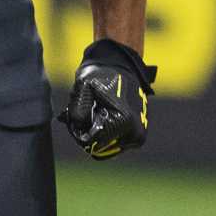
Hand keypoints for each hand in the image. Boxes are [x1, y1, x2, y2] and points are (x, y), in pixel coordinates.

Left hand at [58, 38, 153, 158]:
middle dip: (90, 133)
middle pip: (99, 147)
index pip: (91, 143)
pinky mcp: (138, 137)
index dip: (80, 131)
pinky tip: (107, 115)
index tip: (82, 113)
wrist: (122, 67)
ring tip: (99, 111)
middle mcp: (135, 133)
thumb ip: (77, 107)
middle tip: (90, 111)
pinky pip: (114, 144)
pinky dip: (107, 133)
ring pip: (106, 147)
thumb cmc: (102, 75)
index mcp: (124, 121)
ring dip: (98, 133)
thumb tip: (79, 126)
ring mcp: (138, 136)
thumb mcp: (84, 84)